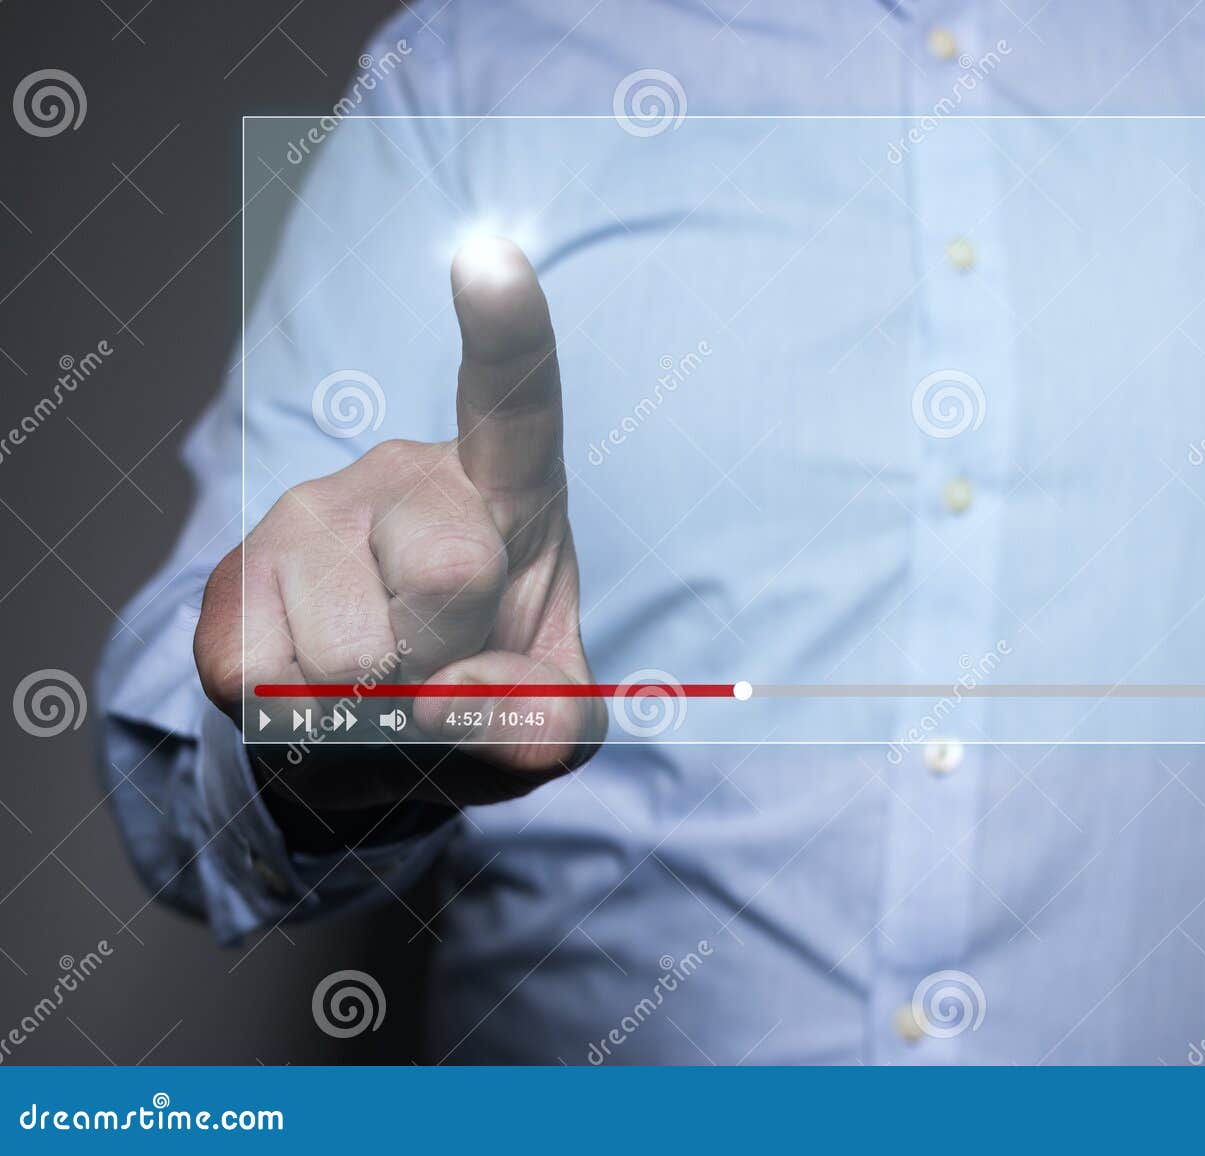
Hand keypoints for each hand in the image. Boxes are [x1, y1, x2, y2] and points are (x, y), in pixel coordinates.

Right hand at [194, 237, 604, 811]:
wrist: (369, 733)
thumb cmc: (482, 692)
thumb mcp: (552, 715)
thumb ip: (551, 719)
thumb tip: (450, 701)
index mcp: (509, 487)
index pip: (516, 399)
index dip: (507, 331)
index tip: (491, 256)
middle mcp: (406, 476)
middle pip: (452, 570)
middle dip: (454, 653)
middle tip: (440, 662)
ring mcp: (309, 513)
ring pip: (353, 650)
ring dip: (371, 703)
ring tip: (378, 680)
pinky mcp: (232, 577)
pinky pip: (267, 684)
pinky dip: (300, 723)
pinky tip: (316, 687)